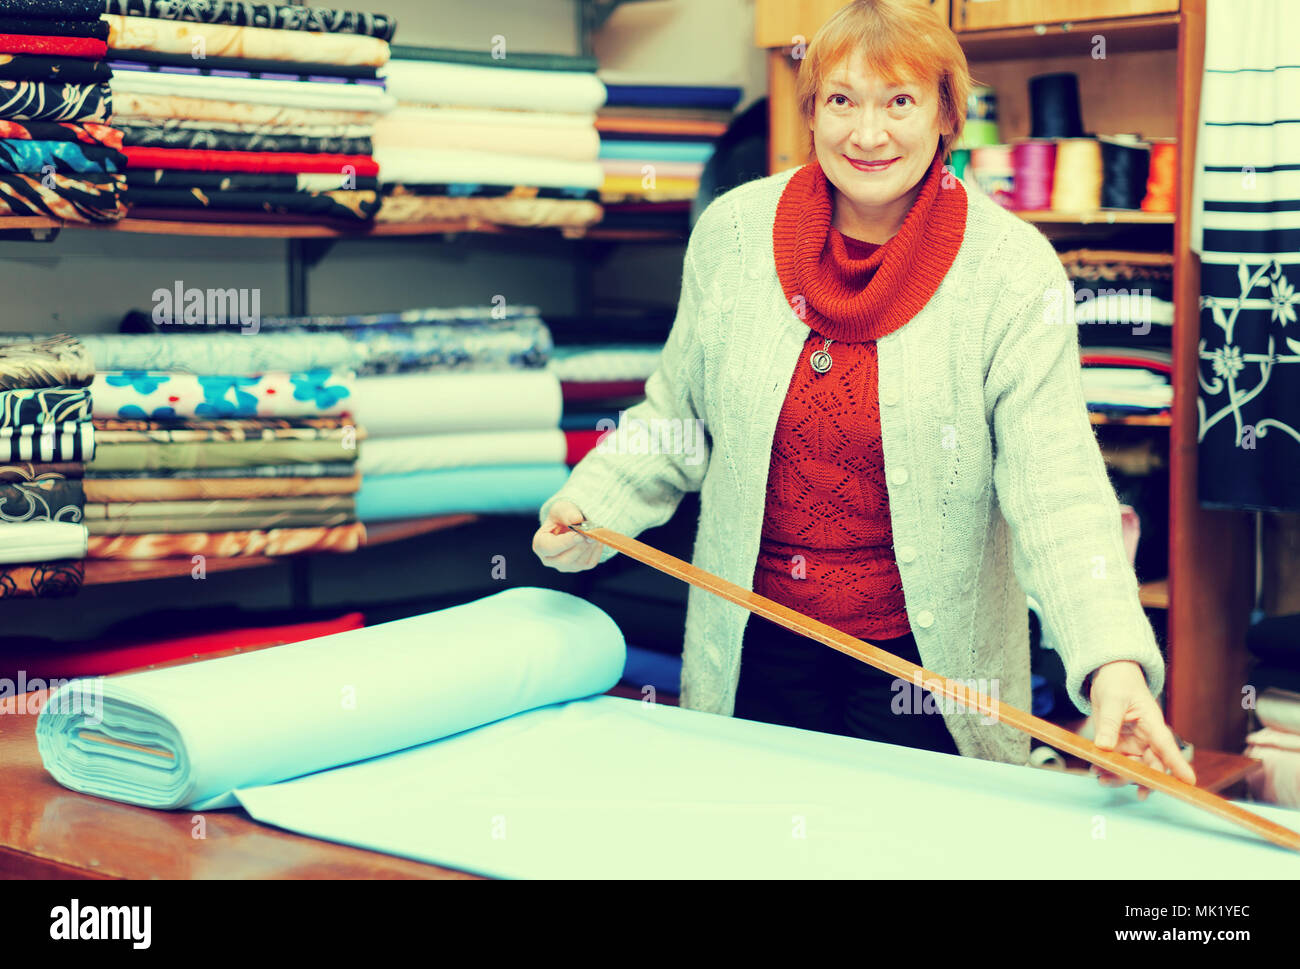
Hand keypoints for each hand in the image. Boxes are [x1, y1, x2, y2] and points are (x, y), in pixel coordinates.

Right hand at [532, 500, 601, 572]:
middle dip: (579, 546)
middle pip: (564, 560)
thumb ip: (567, 513)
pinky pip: (589, 563)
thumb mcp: (562, 509)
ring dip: (589, 547)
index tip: (578, 535)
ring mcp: (564, 566)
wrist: (571, 523)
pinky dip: (595, 551)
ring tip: (594, 532)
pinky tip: (595, 539)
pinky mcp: (578, 568)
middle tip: (590, 533)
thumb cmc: (562, 516)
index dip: (565, 542)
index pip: (549, 548)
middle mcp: (549, 559)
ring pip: (578, 563)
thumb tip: (576, 519)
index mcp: (540, 544)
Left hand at [1088, 660, 1195, 799]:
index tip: (1190, 781)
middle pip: (1152, 765)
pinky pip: (1117, 763)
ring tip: (1103, 779)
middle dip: (1146, 780)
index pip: (1167, 746)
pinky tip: (1096, 771)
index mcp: (1152, 723)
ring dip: (1121, 777)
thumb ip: (1109, 723)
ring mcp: (1133, 744)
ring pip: (1134, 768)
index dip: (1178, 764)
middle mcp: (1147, 738)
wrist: (1109, 677)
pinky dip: (1108, 769)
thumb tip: (1104, 746)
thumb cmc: (1118, 683)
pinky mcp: (1119, 746)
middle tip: (1139, 794)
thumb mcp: (1113, 700)